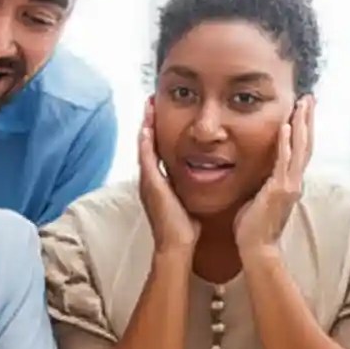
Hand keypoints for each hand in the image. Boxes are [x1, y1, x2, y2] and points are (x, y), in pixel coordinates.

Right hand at [139, 100, 198, 253]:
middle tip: (150, 102)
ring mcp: (147, 182)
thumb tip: (206, 180)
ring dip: (145, 126)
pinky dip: (145, 142)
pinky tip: (146, 126)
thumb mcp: (187, 202)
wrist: (177, 245)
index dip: (155, 132)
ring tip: (148, 106)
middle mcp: (149, 181)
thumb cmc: (185, 229)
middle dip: (147, 123)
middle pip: (145, 145)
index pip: (155, 151)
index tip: (159, 114)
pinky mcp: (151, 185)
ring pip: (143, 147)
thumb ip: (190, 189)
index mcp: (158, 184)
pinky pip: (146, 158)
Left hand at [234, 96, 313, 255]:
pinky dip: (287, 144)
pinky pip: (284, 162)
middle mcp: (294, 182)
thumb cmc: (252, 227)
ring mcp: (289, 186)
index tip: (303, 109)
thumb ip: (262, 183)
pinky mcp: (280, 191)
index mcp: (289, 183)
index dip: (303, 129)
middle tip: (309, 97)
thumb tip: (256, 173)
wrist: (256, 249)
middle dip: (308, 120)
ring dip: (302, 125)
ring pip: (301, 149)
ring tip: (303, 103)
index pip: (300, 150)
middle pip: (306, 144)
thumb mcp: (258, 198)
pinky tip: (286, 127)